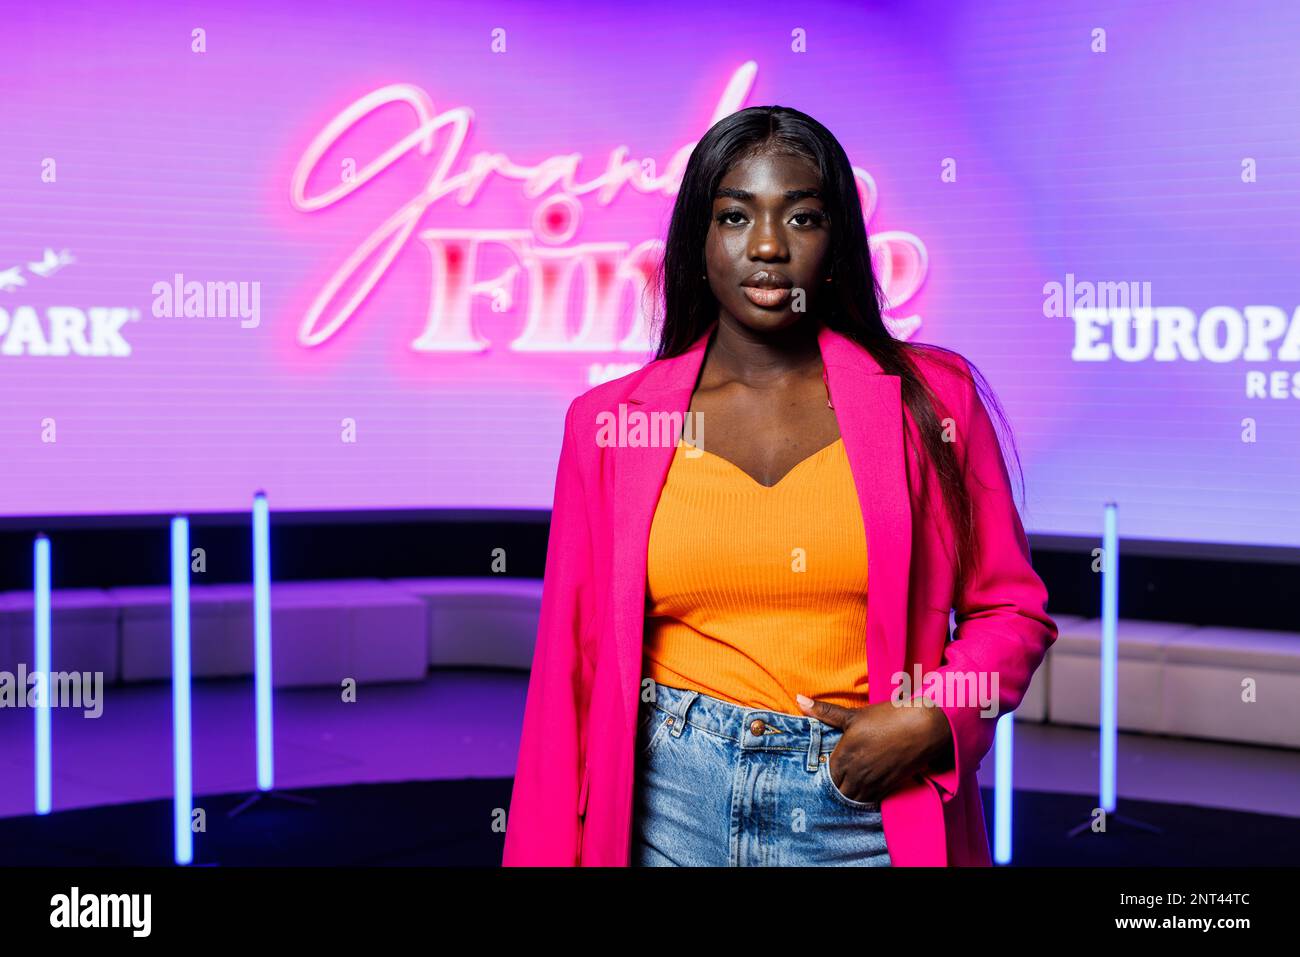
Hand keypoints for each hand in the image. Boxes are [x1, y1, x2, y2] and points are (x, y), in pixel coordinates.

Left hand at [795, 693, 954, 803]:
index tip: (829, 768)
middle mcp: (855, 773)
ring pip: (852, 799)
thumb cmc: (887, 717)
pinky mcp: (887, 788)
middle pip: (837, 791)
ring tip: (850, 783)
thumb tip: (798, 699)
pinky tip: (865, 787)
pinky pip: (870, 801)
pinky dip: (865, 798)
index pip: (825, 777)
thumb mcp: (853, 715)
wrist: (923, 727)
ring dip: (849, 793)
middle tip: (838, 777)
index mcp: (843, 755)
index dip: (826, 774)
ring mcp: (872, 783)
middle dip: (836, 785)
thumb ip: (824, 711)